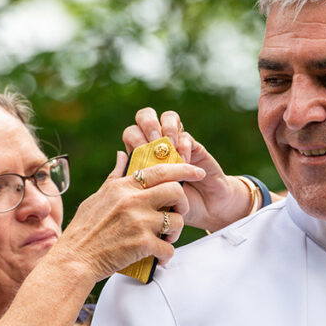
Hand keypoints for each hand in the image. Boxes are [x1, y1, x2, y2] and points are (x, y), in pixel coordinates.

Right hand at [48, 152, 204, 281]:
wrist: (74, 260)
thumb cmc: (83, 230)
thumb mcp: (97, 197)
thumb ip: (115, 176)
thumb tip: (123, 154)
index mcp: (123, 187)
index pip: (160, 170)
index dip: (184, 168)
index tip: (197, 171)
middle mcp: (133, 201)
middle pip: (176, 191)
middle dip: (183, 203)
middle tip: (176, 212)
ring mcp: (139, 222)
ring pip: (177, 221)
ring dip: (175, 232)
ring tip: (165, 238)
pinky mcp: (142, 244)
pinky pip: (168, 248)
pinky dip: (166, 255)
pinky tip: (158, 257)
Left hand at [123, 108, 251, 231]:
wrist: (204, 209)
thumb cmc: (174, 206)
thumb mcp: (150, 196)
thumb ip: (134, 177)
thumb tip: (120, 154)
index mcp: (143, 154)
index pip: (132, 133)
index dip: (134, 138)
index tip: (140, 155)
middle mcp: (159, 145)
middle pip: (146, 116)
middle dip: (149, 125)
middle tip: (154, 141)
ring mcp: (177, 144)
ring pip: (168, 117)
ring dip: (167, 129)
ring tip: (170, 147)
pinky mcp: (195, 147)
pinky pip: (185, 136)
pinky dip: (183, 147)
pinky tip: (183, 162)